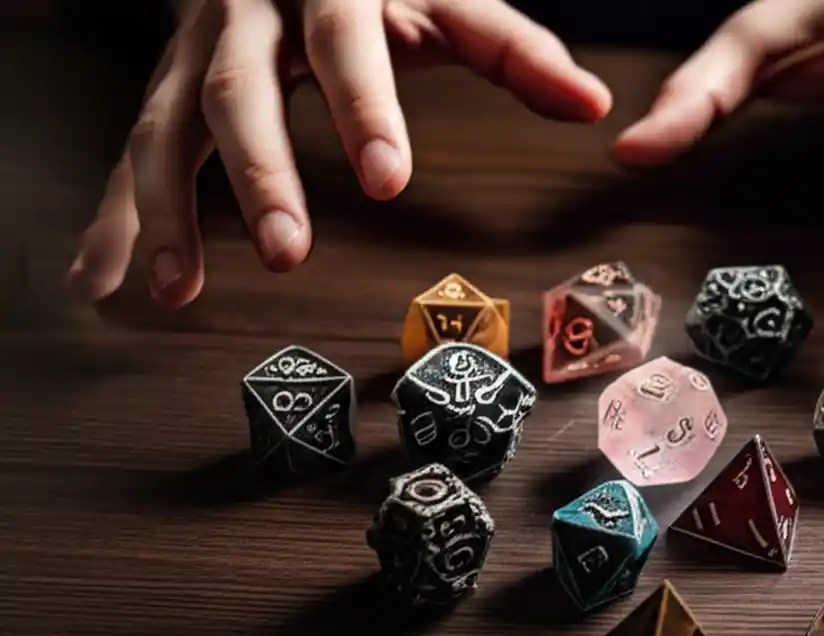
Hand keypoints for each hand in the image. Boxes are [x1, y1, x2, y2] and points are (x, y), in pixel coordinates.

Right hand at [69, 0, 610, 306]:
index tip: (387, 181)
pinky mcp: (163, 87)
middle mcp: (243, 13)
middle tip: (286, 253)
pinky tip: (101, 281)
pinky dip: (114, 218)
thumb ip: (513, 48)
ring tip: (174, 291)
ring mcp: (191, 52)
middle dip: (257, 174)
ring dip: (163, 210)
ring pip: (162, 126)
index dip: (362, 108)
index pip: (342, 41)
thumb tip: (593, 106)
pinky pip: (129, 152)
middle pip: (236, 90)